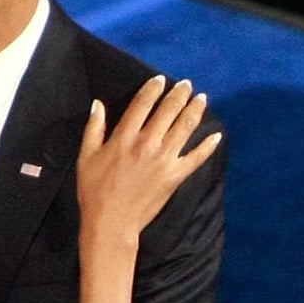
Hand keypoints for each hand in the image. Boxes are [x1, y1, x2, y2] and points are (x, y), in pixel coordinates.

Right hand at [78, 76, 221, 244]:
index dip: (153, 88)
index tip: (160, 80)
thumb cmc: (94, 191)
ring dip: (195, 110)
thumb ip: (94, 128)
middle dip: (179, 94)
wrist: (111, 222)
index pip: (142, 104)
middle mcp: (147, 144)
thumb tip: (98, 104)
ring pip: (184, 128)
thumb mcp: (86, 156)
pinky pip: (196, 158)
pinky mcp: (174, 176)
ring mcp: (163, 160)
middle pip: (168, 111)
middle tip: (187, 85)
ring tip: (202, 99)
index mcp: (124, 137)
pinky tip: (217, 136)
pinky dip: (208, 147)